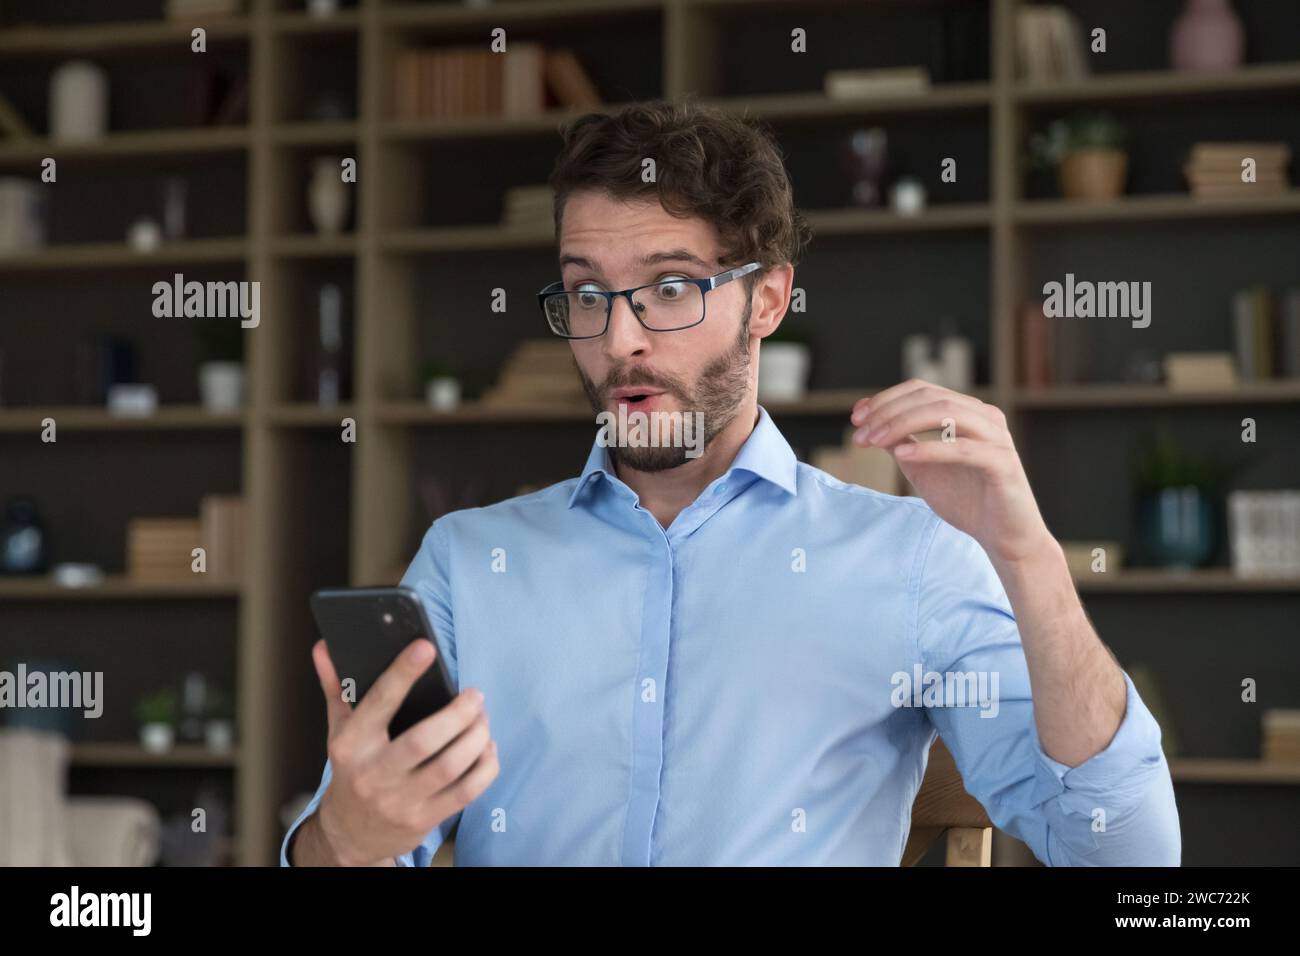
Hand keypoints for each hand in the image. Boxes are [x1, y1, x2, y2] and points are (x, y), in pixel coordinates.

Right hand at [311, 638, 498, 865]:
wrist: (349, 834)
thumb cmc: (351, 771)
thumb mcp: (338, 731)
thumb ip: (336, 688)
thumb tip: (324, 647)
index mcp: (351, 744)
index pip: (379, 702)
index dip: (403, 672)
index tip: (426, 647)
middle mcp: (373, 773)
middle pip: (423, 740)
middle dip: (458, 713)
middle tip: (475, 695)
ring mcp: (399, 800)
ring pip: (449, 766)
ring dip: (476, 737)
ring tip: (482, 719)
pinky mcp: (423, 820)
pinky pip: (466, 792)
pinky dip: (485, 767)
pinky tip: (487, 749)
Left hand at [850, 380, 1052, 565]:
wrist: (1003, 537)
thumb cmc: (966, 500)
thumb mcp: (922, 468)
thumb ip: (901, 442)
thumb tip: (869, 422)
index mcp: (968, 412)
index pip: (921, 391)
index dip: (885, 399)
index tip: (856, 418)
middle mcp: (985, 417)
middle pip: (930, 397)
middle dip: (888, 412)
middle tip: (860, 433)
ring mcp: (996, 437)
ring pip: (946, 412)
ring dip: (902, 423)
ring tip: (874, 440)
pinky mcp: (1003, 463)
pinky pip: (962, 448)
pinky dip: (928, 448)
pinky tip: (901, 455)